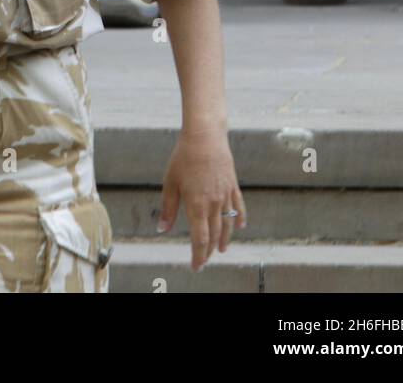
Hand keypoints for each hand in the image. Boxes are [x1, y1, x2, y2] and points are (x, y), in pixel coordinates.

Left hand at [159, 130, 245, 270]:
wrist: (205, 135)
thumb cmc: (184, 156)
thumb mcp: (170, 182)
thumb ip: (168, 208)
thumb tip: (162, 229)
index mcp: (197, 204)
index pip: (200, 238)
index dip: (198, 255)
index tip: (196, 266)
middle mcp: (214, 203)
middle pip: (214, 234)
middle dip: (208, 250)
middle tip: (204, 261)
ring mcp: (226, 194)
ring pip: (227, 223)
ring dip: (224, 239)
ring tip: (221, 249)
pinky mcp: (232, 184)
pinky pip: (238, 206)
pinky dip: (239, 218)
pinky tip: (239, 226)